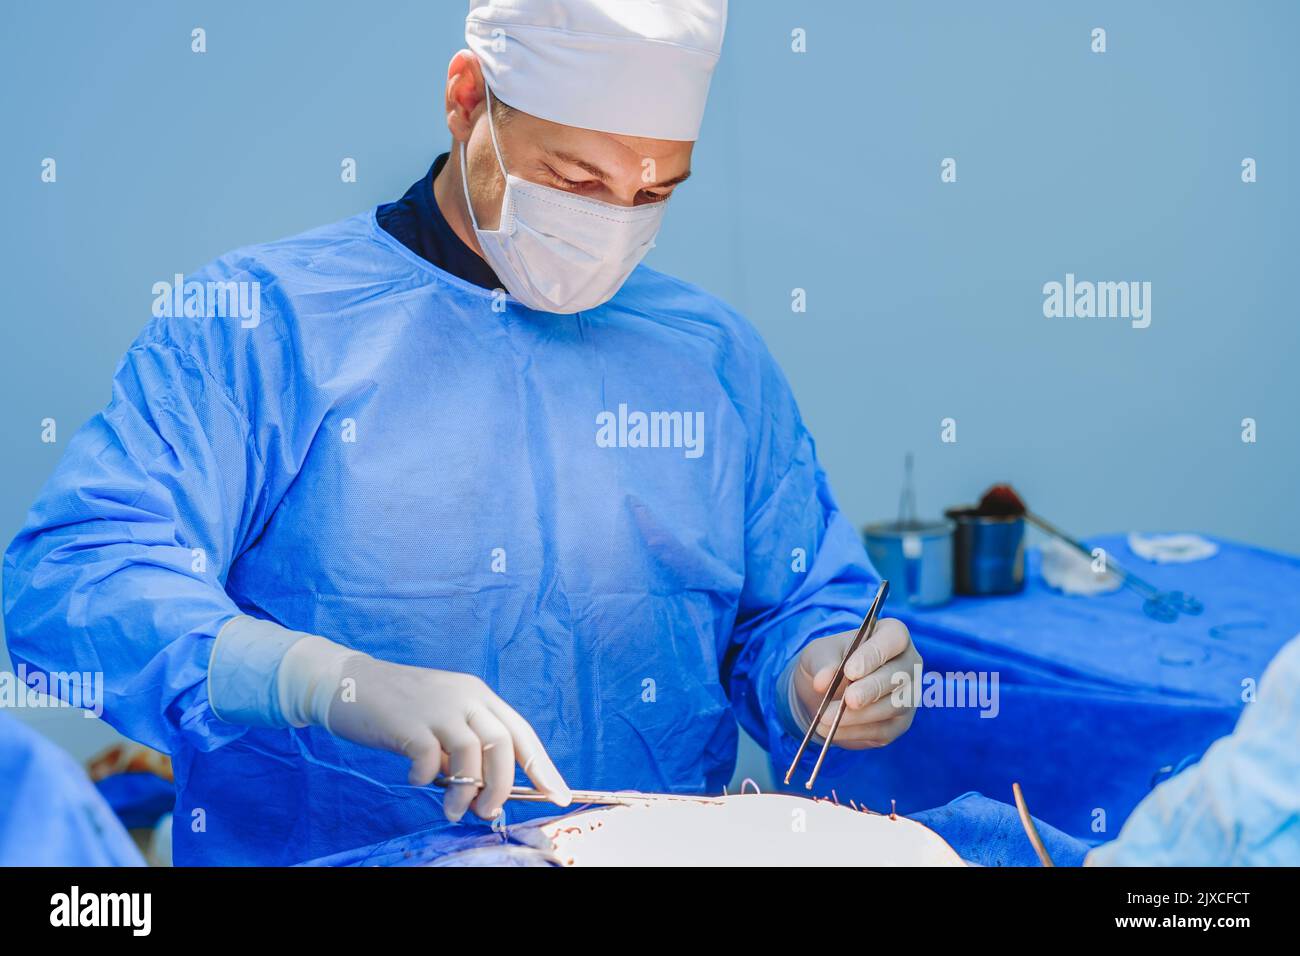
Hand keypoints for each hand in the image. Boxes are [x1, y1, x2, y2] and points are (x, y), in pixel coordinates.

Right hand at [325, 657, 571, 821]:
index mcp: (478, 695)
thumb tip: (481, 797)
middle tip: (488, 813)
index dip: (543, 767)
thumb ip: (462, 752)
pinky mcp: (407, 719)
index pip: (522, 733)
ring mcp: (436, 705)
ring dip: (467, 789)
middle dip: (503, 785)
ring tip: (452, 809)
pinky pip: (429, 757)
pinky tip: (413, 779)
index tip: (559, 796)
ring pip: (472, 751)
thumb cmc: (398, 709)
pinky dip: (426, 778)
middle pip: (503, 742)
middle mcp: (464, 696)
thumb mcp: (440, 722)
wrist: (347, 683)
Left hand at [792, 618, 920, 748]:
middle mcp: (908, 663)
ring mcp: (908, 694)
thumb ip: (821, 663)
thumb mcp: (818, 654)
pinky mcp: (899, 723)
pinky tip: (832, 730)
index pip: (894, 638)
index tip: (851, 671)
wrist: (825, 693)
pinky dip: (856, 731)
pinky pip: (883, 730)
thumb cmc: (828, 662)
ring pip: (894, 706)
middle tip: (849, 700)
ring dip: (860, 715)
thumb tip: (823, 680)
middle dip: (872, 689)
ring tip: (827, 717)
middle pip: (899, 676)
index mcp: (892, 635)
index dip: (874, 654)